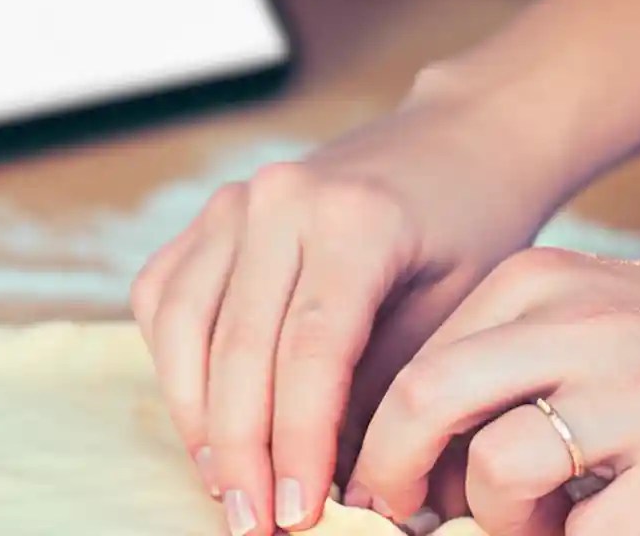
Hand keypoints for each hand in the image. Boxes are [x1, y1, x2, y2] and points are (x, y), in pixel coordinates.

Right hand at [128, 66, 582, 535]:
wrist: (455, 141)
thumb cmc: (473, 226)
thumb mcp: (463, 306)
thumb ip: (396, 386)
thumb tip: (345, 484)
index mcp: (354, 219)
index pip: (309, 350)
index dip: (296, 442)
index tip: (297, 516)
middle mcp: (280, 200)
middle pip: (236, 345)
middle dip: (239, 449)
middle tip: (250, 524)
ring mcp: (236, 200)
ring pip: (182, 322)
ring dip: (194, 414)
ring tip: (221, 482)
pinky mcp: (212, 213)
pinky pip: (166, 295)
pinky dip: (172, 361)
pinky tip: (199, 414)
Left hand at [350, 248, 639, 535]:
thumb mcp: (576, 323)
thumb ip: (496, 368)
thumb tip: (411, 460)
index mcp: (533, 284)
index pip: (414, 363)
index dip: (380, 436)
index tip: (375, 480)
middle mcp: (577, 325)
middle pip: (425, 399)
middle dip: (388, 470)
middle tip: (398, 512)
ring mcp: (639, 393)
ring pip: (497, 469)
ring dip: (496, 520)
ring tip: (534, 523)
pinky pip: (589, 533)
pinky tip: (596, 529)